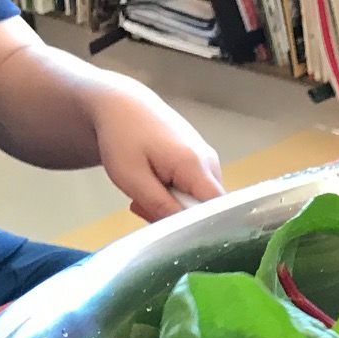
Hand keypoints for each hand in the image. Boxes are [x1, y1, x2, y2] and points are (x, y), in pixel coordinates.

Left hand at [89, 82, 224, 221]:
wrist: (121, 105)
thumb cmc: (122, 138)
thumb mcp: (132, 178)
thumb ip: (159, 206)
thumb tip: (183, 232)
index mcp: (195, 165)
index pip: (217, 210)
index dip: (202, 229)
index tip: (174, 233)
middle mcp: (210, 162)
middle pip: (208, 208)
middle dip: (179, 217)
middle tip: (143, 208)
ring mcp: (208, 159)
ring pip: (201, 200)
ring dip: (174, 205)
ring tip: (144, 193)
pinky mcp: (202, 159)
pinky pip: (196, 189)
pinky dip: (176, 194)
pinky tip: (155, 184)